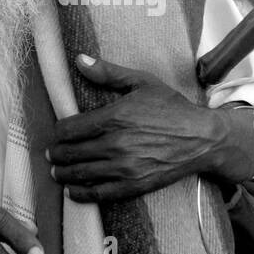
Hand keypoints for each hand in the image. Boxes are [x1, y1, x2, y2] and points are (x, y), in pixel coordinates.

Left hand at [46, 53, 226, 201]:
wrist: (202, 138)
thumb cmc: (171, 107)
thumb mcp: (142, 82)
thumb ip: (108, 72)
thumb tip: (78, 59)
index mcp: (114, 117)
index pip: (69, 129)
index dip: (57, 133)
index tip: (56, 134)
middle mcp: (116, 144)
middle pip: (70, 153)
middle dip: (56, 154)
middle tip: (51, 154)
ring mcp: (124, 168)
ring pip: (80, 174)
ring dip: (63, 174)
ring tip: (57, 172)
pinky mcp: (133, 186)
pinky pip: (98, 193)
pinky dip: (80, 193)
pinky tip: (72, 191)